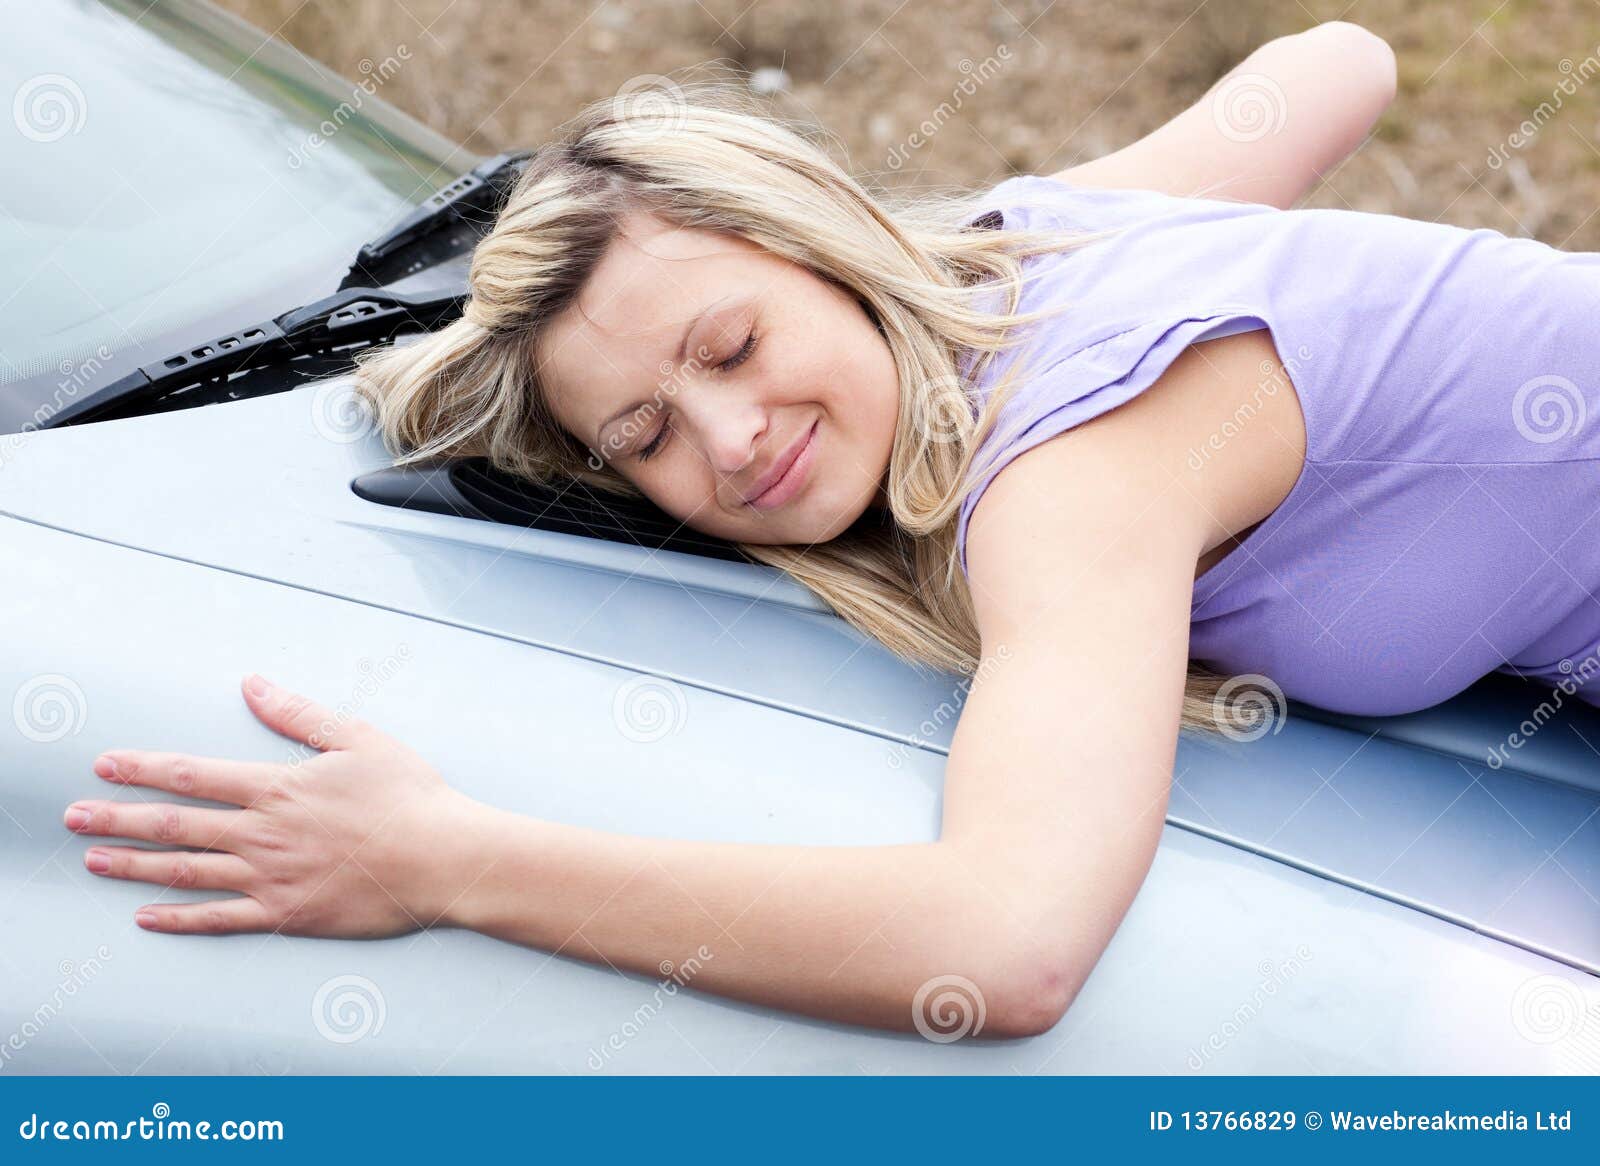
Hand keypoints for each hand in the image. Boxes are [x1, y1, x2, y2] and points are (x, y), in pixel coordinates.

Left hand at [63, 674, 486, 937]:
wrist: (445, 858)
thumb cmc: (410, 796)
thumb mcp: (358, 738)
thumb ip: (298, 714)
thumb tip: (253, 684)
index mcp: (278, 788)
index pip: (193, 775)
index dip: (143, 769)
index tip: (105, 765)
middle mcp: (264, 834)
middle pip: (176, 825)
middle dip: (118, 818)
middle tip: (73, 816)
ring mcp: (271, 879)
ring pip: (186, 872)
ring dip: (134, 865)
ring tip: (95, 859)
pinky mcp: (287, 915)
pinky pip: (220, 919)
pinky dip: (179, 918)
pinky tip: (147, 916)